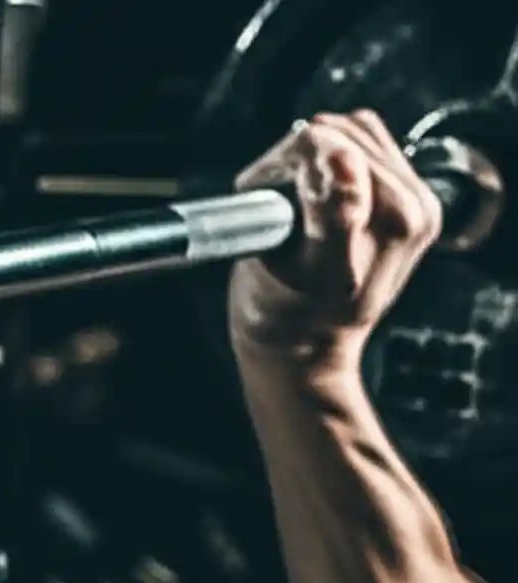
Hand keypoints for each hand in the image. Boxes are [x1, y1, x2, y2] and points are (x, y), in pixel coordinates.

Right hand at [227, 109, 442, 367]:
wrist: (300, 346)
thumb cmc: (286, 314)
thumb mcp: (301, 268)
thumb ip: (330, 211)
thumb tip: (342, 156)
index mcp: (398, 219)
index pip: (331, 145)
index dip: (283, 167)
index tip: (273, 207)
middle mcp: (417, 204)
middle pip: (341, 132)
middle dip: (296, 162)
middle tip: (279, 211)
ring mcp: (415, 199)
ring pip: (349, 130)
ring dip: (308, 159)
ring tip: (293, 206)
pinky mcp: (404, 196)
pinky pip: (361, 142)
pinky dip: (325, 160)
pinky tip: (312, 198)